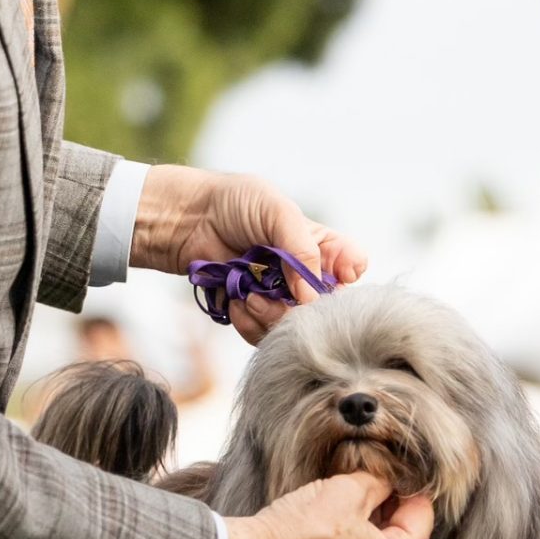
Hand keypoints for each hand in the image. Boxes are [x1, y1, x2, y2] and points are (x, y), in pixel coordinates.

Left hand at [130, 166, 365, 343]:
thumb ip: (303, 250)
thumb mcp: (277, 211)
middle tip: (275, 290)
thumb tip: (311, 298)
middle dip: (301, 306)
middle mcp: (304, 275)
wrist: (187, 219)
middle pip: (324, 308)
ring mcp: (280, 296)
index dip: (346, 275)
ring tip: (248, 295)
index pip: (352, 267)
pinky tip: (235, 301)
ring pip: (294, 327)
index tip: (331, 273)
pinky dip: (248, 322)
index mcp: (319, 245)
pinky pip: (264, 335)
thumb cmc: (235, 203)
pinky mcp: (255, 313)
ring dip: (270, 315)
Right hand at [216, 472, 434, 538]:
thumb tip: (390, 477)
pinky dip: (358, 532)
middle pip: (402, 533)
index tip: (403, 466)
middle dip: (392, 501)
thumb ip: (379, 481)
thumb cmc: (302, 528)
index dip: (413, 488)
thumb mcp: (349, 491)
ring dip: (373, 515)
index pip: (421, 519)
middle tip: (380, 472)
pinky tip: (343, 508)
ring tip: (358, 486)